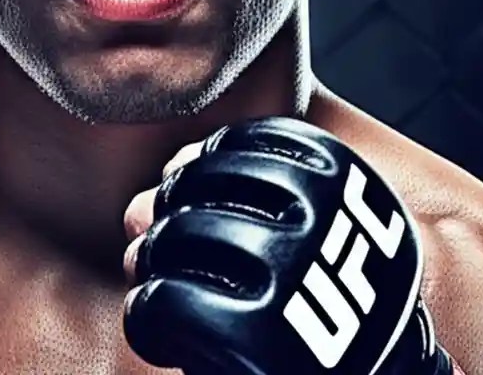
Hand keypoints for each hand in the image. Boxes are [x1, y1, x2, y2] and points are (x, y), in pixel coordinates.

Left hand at [123, 117, 452, 373]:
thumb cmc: (320, 301)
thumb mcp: (288, 229)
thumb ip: (217, 192)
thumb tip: (144, 198)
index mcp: (338, 179)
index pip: (231, 146)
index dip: (199, 180)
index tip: (205, 218)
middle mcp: (319, 219)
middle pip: (191, 186)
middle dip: (168, 226)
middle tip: (175, 265)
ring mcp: (291, 276)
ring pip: (172, 237)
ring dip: (154, 268)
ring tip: (172, 297)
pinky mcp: (258, 337)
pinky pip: (162, 303)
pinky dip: (147, 317)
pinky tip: (164, 334)